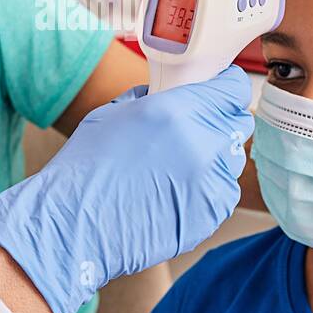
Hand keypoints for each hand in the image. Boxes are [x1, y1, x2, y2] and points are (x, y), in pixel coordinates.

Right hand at [0, 65, 253, 312]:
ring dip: (213, 158)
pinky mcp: (211, 214)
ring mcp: (211, 183)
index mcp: (180, 110)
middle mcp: (203, 143)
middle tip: (192, 131)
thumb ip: (155, 98)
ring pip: (232, 160)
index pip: (234, 88)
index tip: (216, 92)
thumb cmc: (87, 167)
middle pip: (237, 122)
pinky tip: (173, 193)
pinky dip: (206, 190)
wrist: (74, 224)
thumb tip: (171, 92)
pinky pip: (222, 193)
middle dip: (219, 121)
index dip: (225, 88)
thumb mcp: (116, 112)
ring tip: (175, 168)